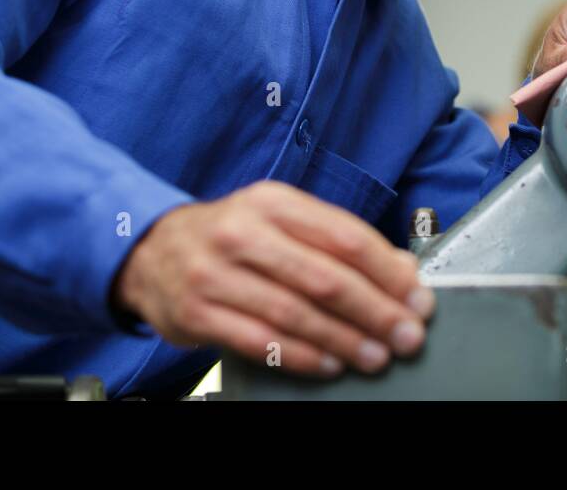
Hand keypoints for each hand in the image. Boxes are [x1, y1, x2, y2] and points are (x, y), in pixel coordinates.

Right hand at [112, 181, 433, 377]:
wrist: (150, 250)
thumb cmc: (230, 236)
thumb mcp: (280, 220)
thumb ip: (337, 240)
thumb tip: (401, 269)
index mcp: (273, 202)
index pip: (345, 236)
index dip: (388, 272)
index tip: (416, 297)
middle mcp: (243, 232)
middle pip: (325, 277)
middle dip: (375, 311)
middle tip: (406, 334)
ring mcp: (216, 273)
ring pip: (294, 313)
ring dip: (344, 340)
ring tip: (375, 356)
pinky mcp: (197, 312)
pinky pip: (260, 341)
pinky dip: (301, 356)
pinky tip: (328, 363)